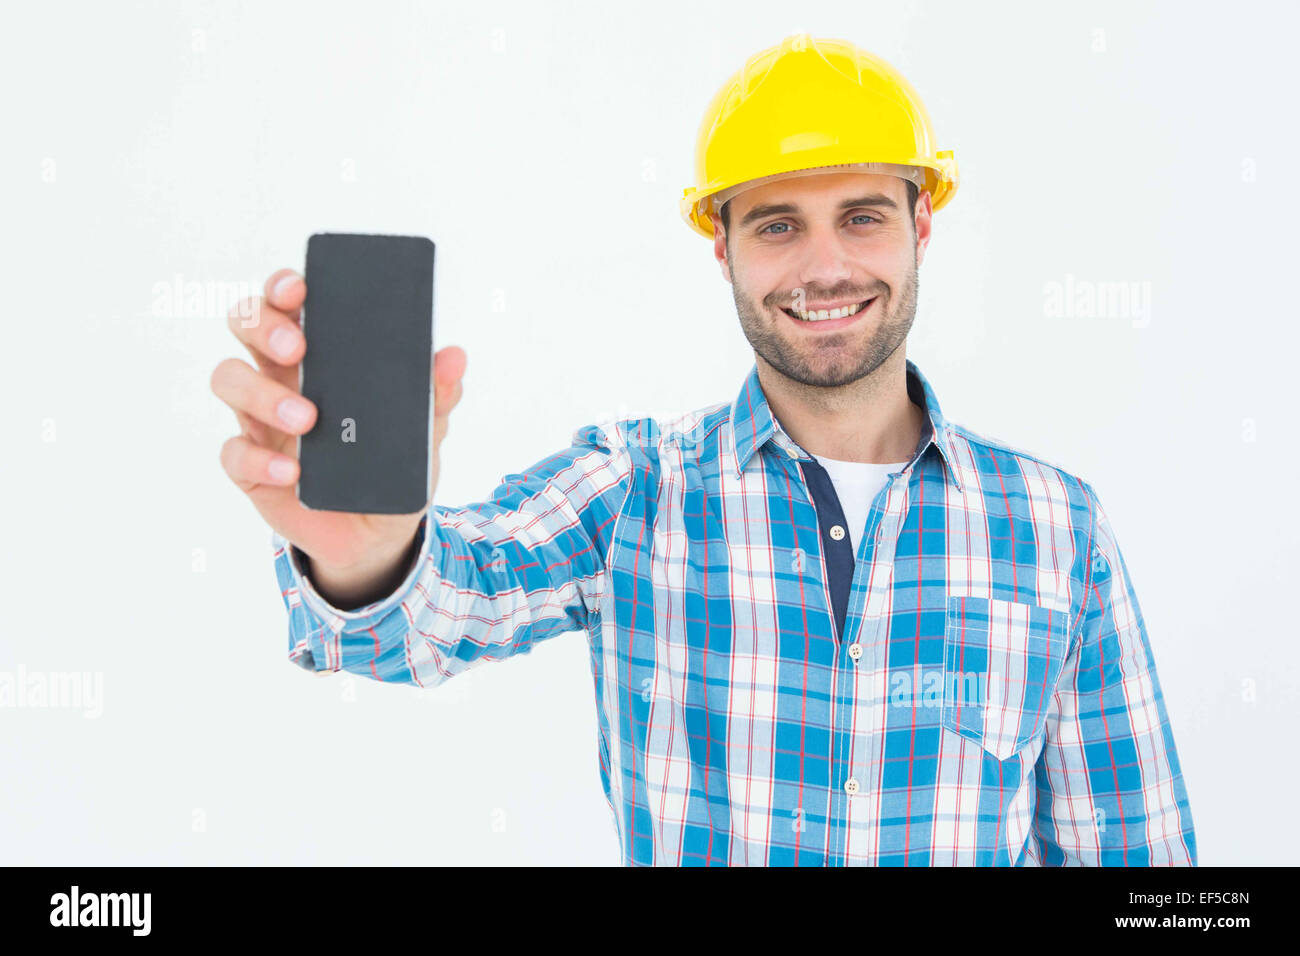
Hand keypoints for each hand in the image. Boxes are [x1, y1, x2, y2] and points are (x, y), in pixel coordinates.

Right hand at [212, 267, 466, 599]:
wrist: (378, 535)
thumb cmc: (393, 466)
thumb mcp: (424, 433)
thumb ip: (437, 396)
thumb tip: (454, 357)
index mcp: (321, 354)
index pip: (289, 302)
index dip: (284, 286)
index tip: (300, 289)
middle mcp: (281, 376)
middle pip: (245, 324)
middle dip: (263, 325)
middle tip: (299, 349)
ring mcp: (259, 419)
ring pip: (228, 378)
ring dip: (263, 393)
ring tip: (308, 420)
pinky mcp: (249, 465)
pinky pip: (234, 452)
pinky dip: (261, 460)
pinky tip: (293, 472)